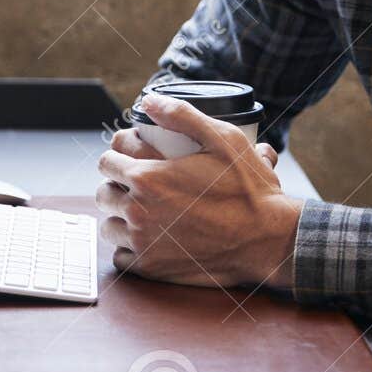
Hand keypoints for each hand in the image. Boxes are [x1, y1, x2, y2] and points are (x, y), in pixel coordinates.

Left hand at [96, 94, 300, 289]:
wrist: (266, 240)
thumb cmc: (248, 190)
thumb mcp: (224, 139)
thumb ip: (182, 115)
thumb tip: (148, 102)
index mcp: (148, 177)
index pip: (107, 161)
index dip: (117, 155)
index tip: (130, 158)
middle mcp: (139, 211)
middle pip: (104, 193)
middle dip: (116, 186)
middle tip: (138, 185)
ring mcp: (143, 243)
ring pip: (110, 226)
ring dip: (121, 217)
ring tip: (142, 212)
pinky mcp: (152, 269)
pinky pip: (121, 257)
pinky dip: (130, 248)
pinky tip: (148, 238)